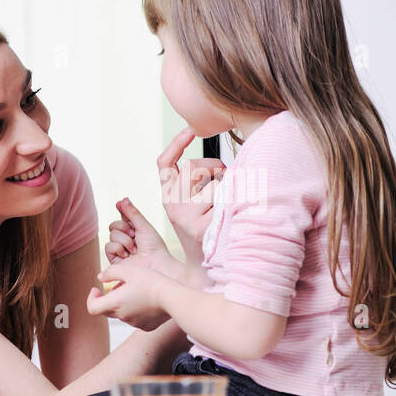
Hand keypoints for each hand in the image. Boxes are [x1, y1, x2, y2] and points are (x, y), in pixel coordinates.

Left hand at [85, 258, 171, 330]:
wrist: (172, 297)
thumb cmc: (151, 281)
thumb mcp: (129, 270)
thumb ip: (111, 272)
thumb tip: (100, 277)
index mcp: (115, 303)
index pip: (92, 308)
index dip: (91, 298)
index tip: (97, 290)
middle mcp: (122, 316)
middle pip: (105, 311)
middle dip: (106, 300)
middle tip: (114, 289)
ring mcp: (134, 323)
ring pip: (121, 314)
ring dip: (122, 304)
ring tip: (135, 291)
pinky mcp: (145, 326)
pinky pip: (134, 319)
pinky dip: (135, 311)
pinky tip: (145, 301)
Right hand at [103, 198, 174, 271]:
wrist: (155, 264)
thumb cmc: (154, 246)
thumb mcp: (144, 226)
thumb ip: (132, 213)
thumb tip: (123, 199)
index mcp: (135, 230)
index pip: (123, 217)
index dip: (121, 211)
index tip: (119, 204)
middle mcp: (126, 239)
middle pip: (114, 225)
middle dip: (124, 228)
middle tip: (134, 235)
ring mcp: (120, 249)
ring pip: (111, 235)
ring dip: (124, 240)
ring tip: (134, 249)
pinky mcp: (114, 259)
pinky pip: (108, 246)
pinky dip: (118, 248)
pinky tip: (127, 255)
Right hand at [157, 128, 223, 257]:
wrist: (215, 265)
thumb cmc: (212, 229)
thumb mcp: (198, 202)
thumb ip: (196, 181)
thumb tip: (212, 158)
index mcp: (168, 198)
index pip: (164, 164)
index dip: (176, 145)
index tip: (189, 130)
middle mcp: (171, 206)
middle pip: (194, 166)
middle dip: (215, 166)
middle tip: (225, 183)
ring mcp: (185, 216)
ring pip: (209, 178)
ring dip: (225, 183)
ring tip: (228, 202)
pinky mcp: (199, 225)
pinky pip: (220, 194)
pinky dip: (231, 198)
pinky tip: (230, 215)